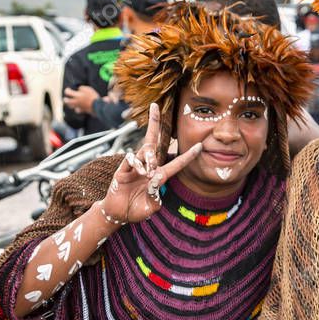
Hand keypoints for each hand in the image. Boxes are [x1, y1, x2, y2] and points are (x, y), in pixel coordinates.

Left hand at [64, 85, 98, 113]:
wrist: (97, 106)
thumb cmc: (92, 96)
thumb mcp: (87, 88)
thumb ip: (81, 88)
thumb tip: (79, 89)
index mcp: (77, 95)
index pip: (68, 92)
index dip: (67, 90)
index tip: (68, 89)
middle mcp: (76, 102)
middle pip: (67, 101)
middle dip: (66, 99)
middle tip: (65, 98)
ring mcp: (79, 106)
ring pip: (71, 107)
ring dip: (70, 104)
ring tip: (70, 103)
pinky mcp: (83, 110)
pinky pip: (78, 110)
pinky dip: (77, 109)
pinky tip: (78, 108)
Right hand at [99, 102, 201, 225]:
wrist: (118, 214)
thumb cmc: (136, 211)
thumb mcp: (150, 207)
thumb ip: (156, 196)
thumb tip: (156, 179)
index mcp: (160, 177)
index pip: (177, 164)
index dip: (188, 156)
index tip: (200, 145)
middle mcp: (149, 168)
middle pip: (154, 142)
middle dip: (154, 123)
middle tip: (154, 105)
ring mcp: (135, 166)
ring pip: (145, 151)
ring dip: (148, 158)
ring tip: (146, 173)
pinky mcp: (123, 169)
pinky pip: (130, 158)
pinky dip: (135, 163)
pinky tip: (136, 171)